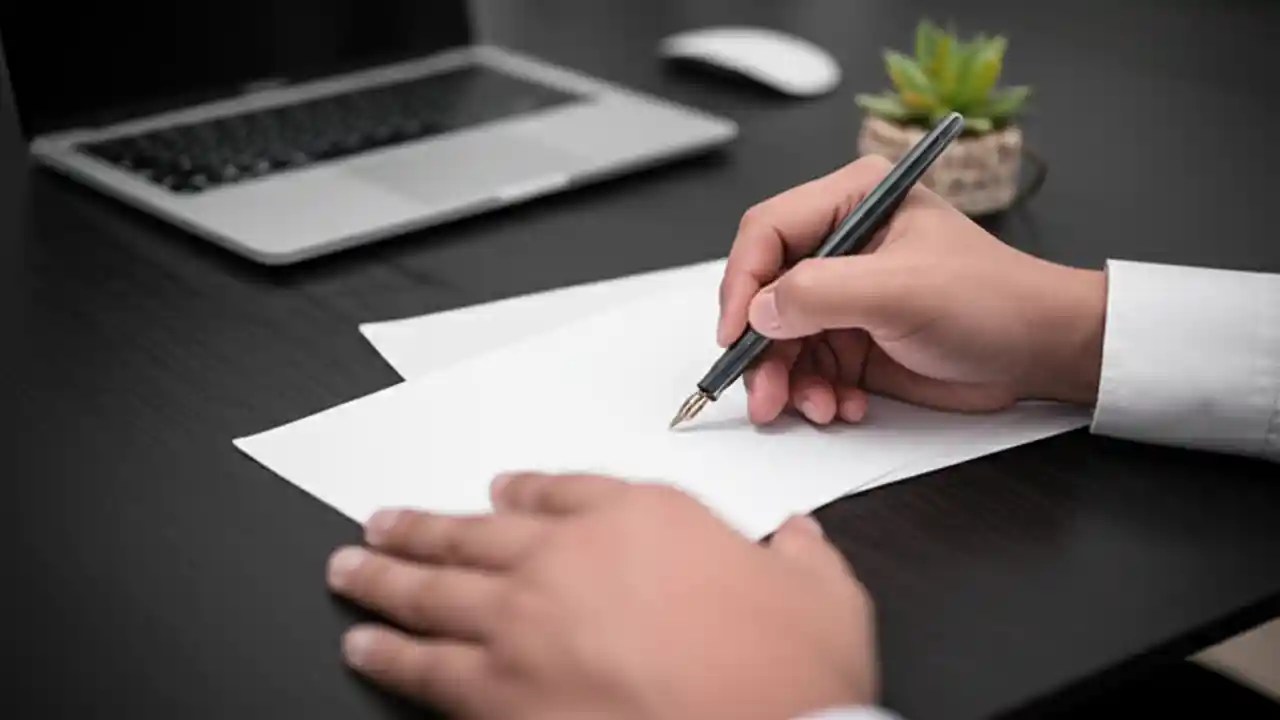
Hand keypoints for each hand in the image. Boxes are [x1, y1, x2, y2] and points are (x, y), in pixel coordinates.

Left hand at [326, 474, 876, 719]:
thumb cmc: (788, 673)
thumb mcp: (821, 593)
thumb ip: (800, 555)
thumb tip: (797, 539)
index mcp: (642, 519)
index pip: (563, 491)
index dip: (522, 491)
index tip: (499, 493)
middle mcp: (570, 559)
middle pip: (475, 531)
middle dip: (422, 526)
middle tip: (383, 521)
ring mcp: (527, 624)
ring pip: (434, 588)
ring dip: (385, 576)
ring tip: (351, 567)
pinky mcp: (501, 694)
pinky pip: (425, 666)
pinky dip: (388, 651)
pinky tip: (364, 644)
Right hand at [718, 155, 1106, 424]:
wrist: (1041, 353)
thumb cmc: (991, 302)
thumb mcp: (900, 290)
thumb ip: (820, 293)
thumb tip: (758, 313)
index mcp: (852, 200)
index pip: (767, 231)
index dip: (742, 283)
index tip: (736, 335)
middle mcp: (840, 244)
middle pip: (765, 293)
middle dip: (763, 349)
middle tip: (765, 394)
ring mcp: (845, 295)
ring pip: (781, 339)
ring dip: (789, 380)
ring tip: (817, 408)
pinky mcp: (853, 339)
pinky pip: (807, 368)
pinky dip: (816, 393)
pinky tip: (845, 406)